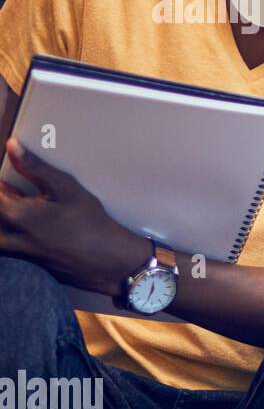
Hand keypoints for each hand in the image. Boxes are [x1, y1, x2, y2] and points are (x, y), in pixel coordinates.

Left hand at [0, 138, 147, 294]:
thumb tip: (12, 146)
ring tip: (21, 200)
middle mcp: (6, 236)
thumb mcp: (67, 189)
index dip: (1, 181)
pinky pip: (6, 241)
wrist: (108, 262)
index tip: (10, 173)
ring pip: (0, 229)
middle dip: (4, 195)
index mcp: (14, 215)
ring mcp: (13, 252)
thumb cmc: (91, 224)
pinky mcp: (22, 260)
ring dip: (7, 212)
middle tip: (16, 188)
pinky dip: (9, 228)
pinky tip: (32, 221)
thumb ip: (35, 168)